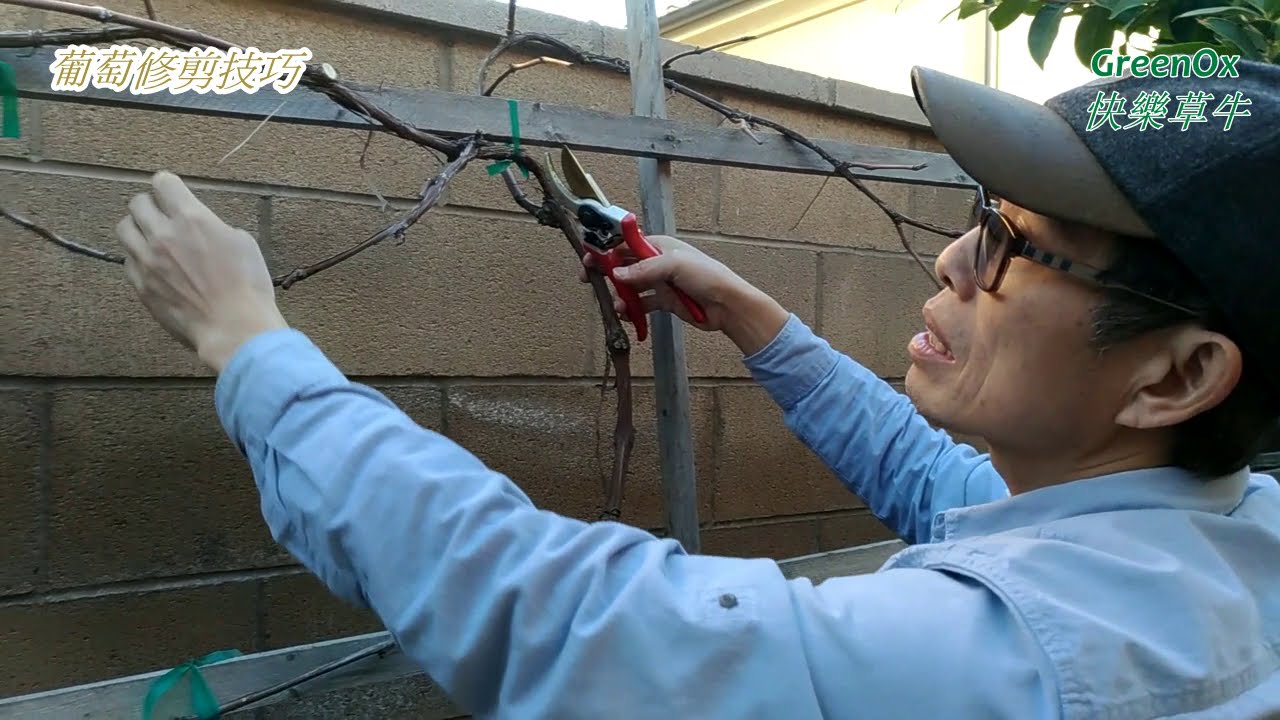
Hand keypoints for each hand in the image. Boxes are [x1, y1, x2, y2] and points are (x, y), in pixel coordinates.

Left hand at [116, 171, 286, 371]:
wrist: (234, 327)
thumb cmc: (248, 286)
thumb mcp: (242, 243)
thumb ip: (214, 227)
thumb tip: (202, 228)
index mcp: (192, 218)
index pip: (163, 183)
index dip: (169, 186)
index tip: (173, 193)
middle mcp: (163, 234)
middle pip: (137, 202)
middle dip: (151, 205)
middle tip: (162, 216)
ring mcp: (147, 261)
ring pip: (124, 229)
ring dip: (138, 229)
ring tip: (152, 238)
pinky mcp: (140, 285)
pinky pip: (128, 261)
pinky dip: (139, 258)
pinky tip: (155, 266)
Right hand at [578, 235, 788, 354]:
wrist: (728, 306)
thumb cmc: (707, 277)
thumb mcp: (674, 266)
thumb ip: (644, 269)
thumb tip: (616, 273)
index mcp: (659, 247)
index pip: (626, 244)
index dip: (606, 249)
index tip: (589, 258)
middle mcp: (657, 263)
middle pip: (623, 265)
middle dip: (607, 273)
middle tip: (589, 281)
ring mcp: (660, 283)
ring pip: (630, 287)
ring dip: (620, 296)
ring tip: (618, 306)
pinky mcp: (664, 302)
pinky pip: (641, 305)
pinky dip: (632, 310)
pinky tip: (628, 316)